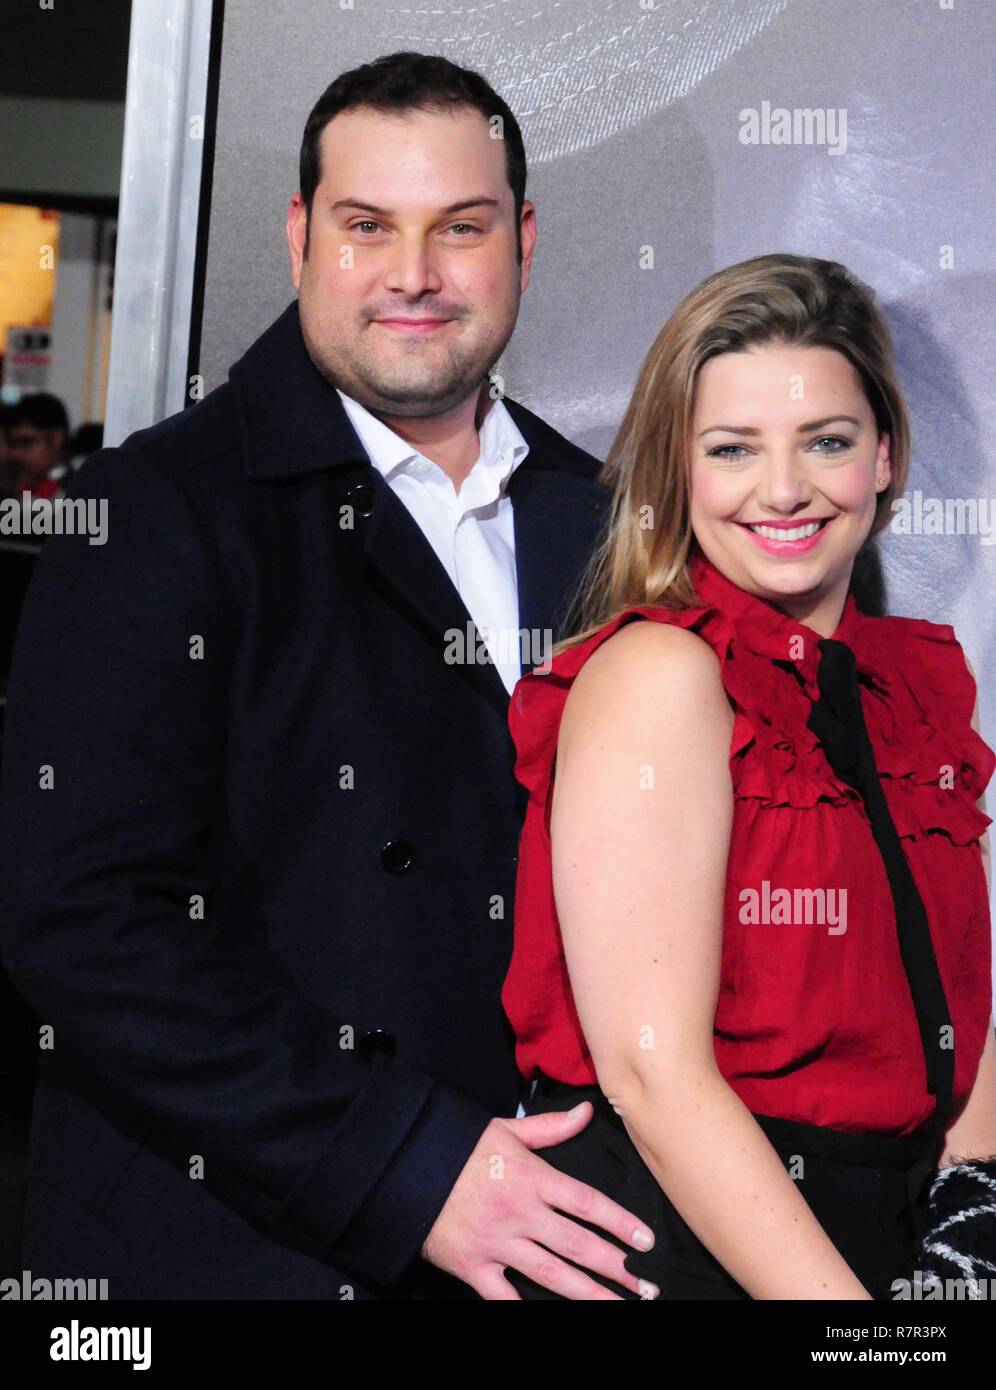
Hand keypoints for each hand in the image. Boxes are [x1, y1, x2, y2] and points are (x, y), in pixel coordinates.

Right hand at [421, 1101, 657, 1298]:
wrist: (408, 1165)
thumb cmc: (460, 1147)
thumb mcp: (506, 1129)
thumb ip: (550, 1128)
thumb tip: (586, 1113)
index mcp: (532, 1178)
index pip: (587, 1203)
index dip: (620, 1222)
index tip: (646, 1241)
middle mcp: (520, 1213)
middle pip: (577, 1244)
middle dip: (614, 1267)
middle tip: (644, 1284)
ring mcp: (497, 1242)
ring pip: (551, 1274)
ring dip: (588, 1293)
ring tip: (616, 1306)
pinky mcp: (474, 1265)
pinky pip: (503, 1296)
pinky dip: (523, 1310)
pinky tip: (549, 1320)